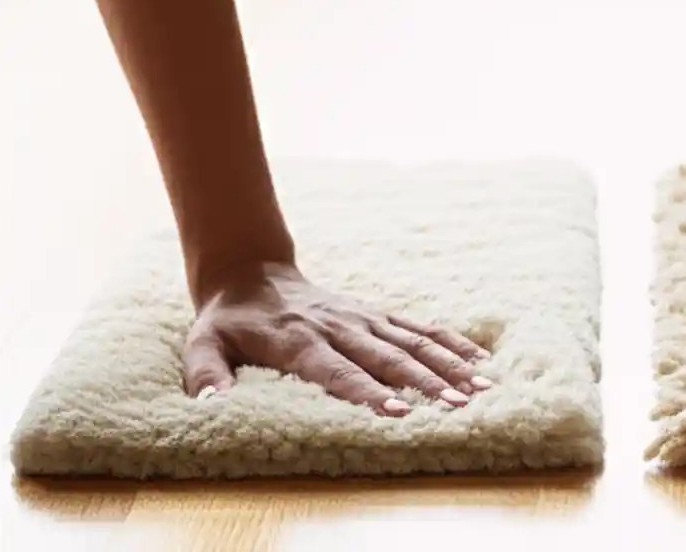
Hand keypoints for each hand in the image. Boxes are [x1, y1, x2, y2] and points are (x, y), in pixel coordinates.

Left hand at [182, 262, 491, 415]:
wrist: (251, 274)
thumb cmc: (229, 321)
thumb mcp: (203, 343)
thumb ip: (205, 373)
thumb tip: (212, 403)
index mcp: (300, 340)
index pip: (338, 370)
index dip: (368, 391)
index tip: (397, 410)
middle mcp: (340, 327)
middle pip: (389, 357)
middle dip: (426, 381)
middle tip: (459, 403)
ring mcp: (364, 318)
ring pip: (413, 340)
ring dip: (450, 364)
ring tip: (483, 386)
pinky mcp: (378, 314)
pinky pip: (421, 327)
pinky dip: (452, 342)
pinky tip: (481, 359)